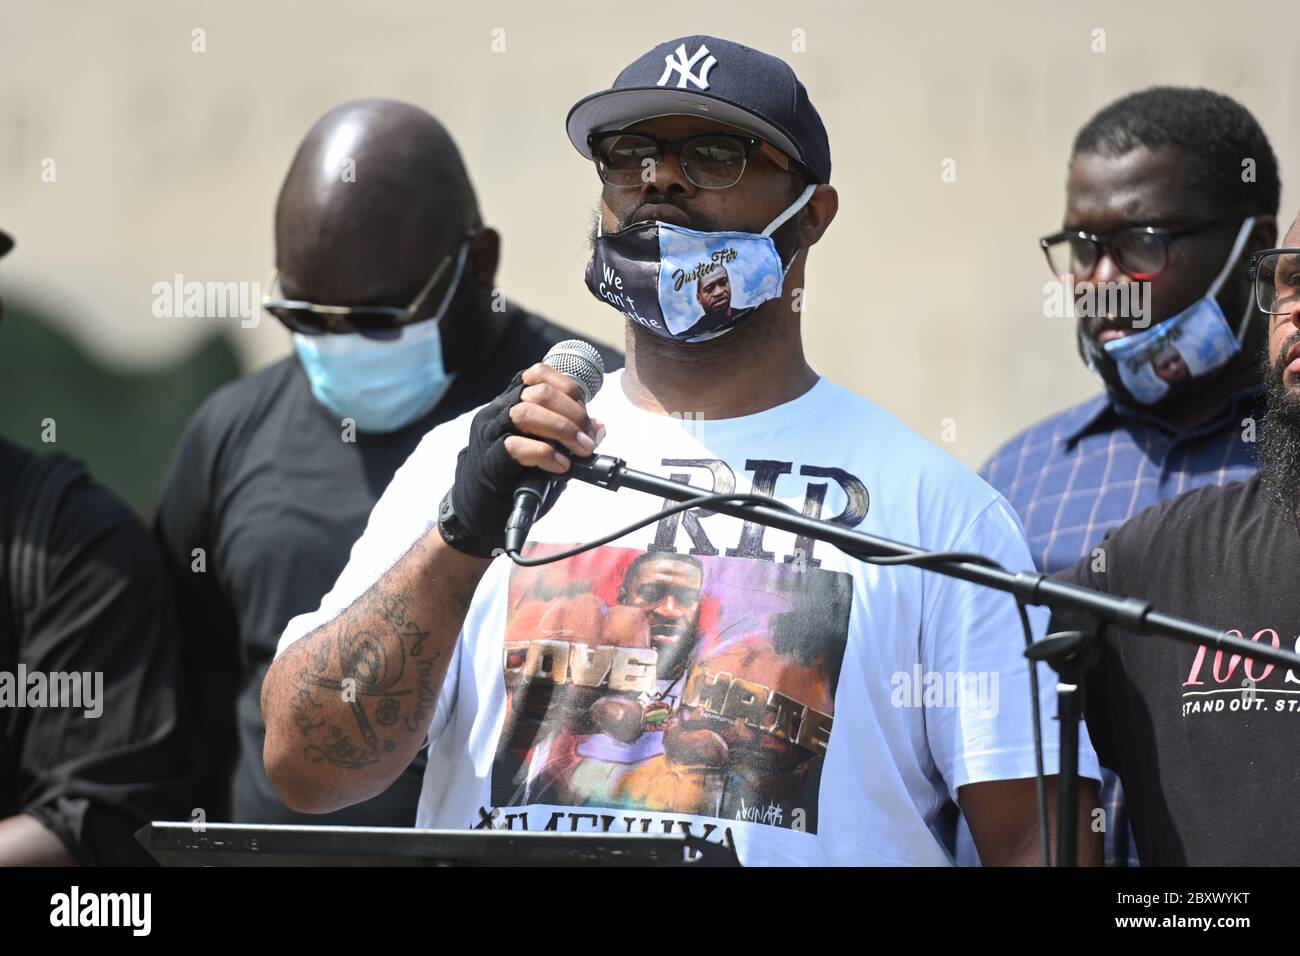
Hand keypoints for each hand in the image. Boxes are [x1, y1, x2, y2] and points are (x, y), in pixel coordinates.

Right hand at [440, 363, 605, 556]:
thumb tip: (598, 428)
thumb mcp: (547, 451)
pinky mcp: (489, 461)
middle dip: (573, 413)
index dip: (568, 389)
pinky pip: (515, 446)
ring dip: (562, 430)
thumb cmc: (515, 478)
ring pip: (525, 413)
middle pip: (538, 391)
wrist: (479, 512)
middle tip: (587, 439)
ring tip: (579, 451)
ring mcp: (490, 435)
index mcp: (511, 403)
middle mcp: (498, 412)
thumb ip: (569, 437)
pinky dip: (546, 454)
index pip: (538, 374)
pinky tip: (560, 466)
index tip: (585, 415)